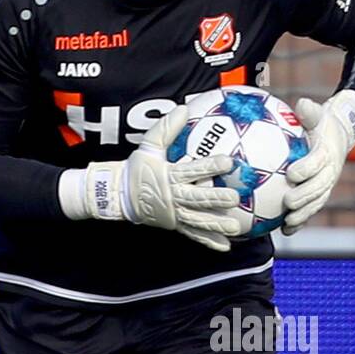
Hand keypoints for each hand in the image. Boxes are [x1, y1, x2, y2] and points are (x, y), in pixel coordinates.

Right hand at [58, 104, 241, 251]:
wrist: (119, 195)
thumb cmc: (137, 168)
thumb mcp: (148, 145)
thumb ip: (166, 128)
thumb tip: (183, 108)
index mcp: (169, 176)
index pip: (192, 170)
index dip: (210, 166)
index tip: (228, 162)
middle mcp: (173, 197)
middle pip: (197, 198)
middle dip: (216, 198)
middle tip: (235, 198)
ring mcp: (174, 214)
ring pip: (198, 220)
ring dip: (216, 224)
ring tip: (235, 226)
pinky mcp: (174, 225)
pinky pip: (193, 234)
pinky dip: (209, 241)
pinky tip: (226, 245)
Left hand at [281, 90, 354, 234]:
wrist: (339, 137)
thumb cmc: (321, 124)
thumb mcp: (318, 115)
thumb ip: (310, 112)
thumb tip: (302, 103)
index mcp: (327, 153)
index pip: (317, 162)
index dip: (306, 169)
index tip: (291, 174)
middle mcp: (330, 172)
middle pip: (318, 188)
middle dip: (304, 197)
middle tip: (287, 203)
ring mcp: (326, 186)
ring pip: (316, 203)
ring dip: (303, 214)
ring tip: (287, 222)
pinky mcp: (320, 195)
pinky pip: (311, 210)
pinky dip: (300, 222)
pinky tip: (285, 232)